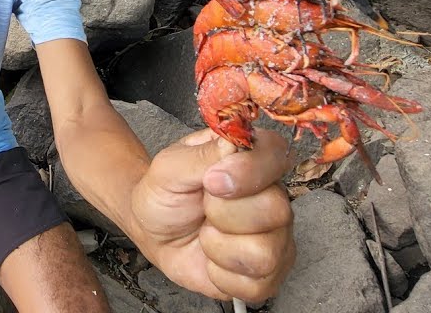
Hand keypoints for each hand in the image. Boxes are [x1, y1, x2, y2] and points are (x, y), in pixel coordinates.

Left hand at [129, 128, 295, 303]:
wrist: (153, 230)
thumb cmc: (166, 193)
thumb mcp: (170, 166)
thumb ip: (202, 156)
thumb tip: (232, 146)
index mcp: (254, 159)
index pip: (277, 156)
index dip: (249, 171)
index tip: (212, 181)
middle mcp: (274, 196)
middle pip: (275, 209)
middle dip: (223, 213)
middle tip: (203, 207)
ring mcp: (276, 237)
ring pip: (266, 251)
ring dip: (219, 246)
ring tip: (206, 234)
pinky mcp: (268, 273)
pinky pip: (256, 284)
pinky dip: (220, 274)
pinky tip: (211, 258)